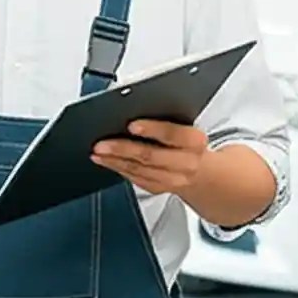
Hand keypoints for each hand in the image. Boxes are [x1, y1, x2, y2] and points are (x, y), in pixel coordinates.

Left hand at [91, 120, 208, 194]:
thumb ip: (165, 117)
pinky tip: (106, 161)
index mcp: (195, 141)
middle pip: (151, 156)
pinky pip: (135, 179)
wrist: (200, 170)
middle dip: (123, 149)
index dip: (152, 129)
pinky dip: (118, 169)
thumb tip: (132, 108)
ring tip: (97, 152)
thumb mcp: (184, 125)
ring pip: (139, 170)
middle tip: (102, 143)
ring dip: (114, 161)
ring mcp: (173, 179)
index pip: (173, 134)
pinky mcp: (159, 188)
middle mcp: (186, 163)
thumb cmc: (186, 141)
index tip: (131, 125)